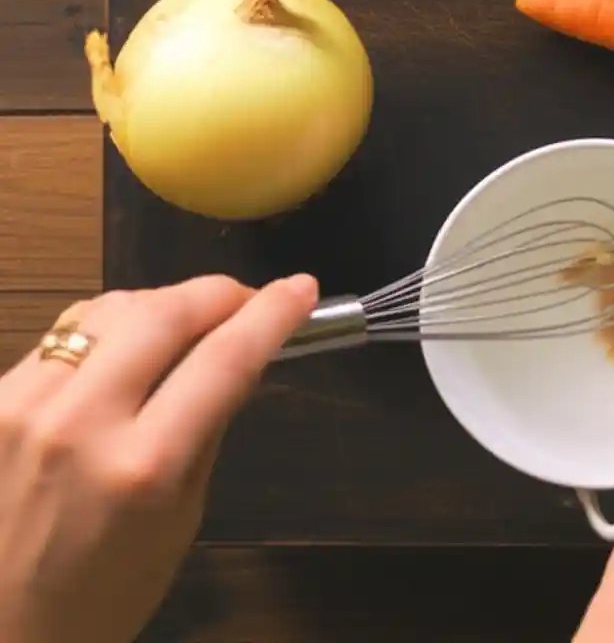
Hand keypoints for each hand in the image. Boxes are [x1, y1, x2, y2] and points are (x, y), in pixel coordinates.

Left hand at [0, 274, 317, 642]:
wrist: (0, 629)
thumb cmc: (105, 590)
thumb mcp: (181, 517)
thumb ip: (205, 430)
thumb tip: (238, 359)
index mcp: (143, 467)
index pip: (224, 360)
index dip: (272, 314)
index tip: (300, 288)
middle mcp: (77, 423)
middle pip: (162, 312)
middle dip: (217, 292)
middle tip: (247, 299)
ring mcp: (20, 405)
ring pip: (106, 310)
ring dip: (162, 303)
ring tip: (189, 322)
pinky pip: (61, 336)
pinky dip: (109, 329)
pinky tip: (126, 350)